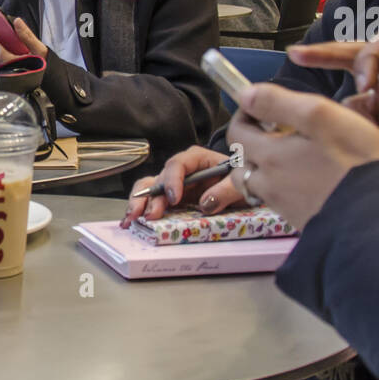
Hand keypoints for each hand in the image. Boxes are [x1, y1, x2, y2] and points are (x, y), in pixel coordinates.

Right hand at [121, 144, 237, 227]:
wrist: (247, 188)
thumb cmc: (244, 179)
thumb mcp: (242, 182)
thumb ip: (227, 190)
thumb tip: (205, 203)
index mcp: (198, 158)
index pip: (178, 164)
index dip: (173, 180)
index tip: (174, 199)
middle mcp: (183, 170)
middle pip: (160, 178)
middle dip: (150, 196)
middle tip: (147, 214)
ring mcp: (175, 185)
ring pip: (150, 189)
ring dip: (140, 203)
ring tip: (132, 218)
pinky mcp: (173, 200)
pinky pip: (153, 202)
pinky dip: (141, 210)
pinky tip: (131, 221)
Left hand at [228, 84, 378, 229]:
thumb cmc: (355, 161)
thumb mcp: (320, 115)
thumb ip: (278, 101)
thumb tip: (245, 95)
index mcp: (270, 156)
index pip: (236, 132)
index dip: (244, 113)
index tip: (260, 105)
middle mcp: (269, 185)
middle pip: (242, 162)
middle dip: (252, 142)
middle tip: (275, 130)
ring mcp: (285, 206)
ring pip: (259, 183)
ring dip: (266, 167)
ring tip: (292, 155)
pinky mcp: (301, 220)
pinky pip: (281, 200)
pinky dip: (284, 186)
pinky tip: (309, 178)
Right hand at [287, 37, 378, 202]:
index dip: (370, 54)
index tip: (366, 82)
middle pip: (357, 58)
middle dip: (327, 55)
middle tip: (298, 55)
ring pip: (347, 94)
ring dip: (336, 105)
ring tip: (340, 131)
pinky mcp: (369, 134)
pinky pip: (345, 122)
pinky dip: (334, 126)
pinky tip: (331, 141)